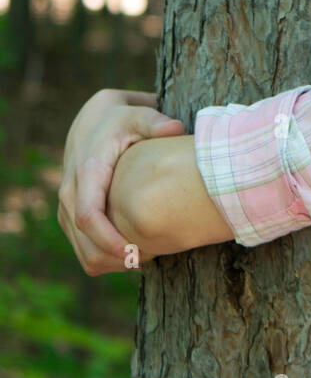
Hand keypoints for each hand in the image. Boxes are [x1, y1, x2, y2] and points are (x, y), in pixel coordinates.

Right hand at [57, 89, 185, 276]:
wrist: (92, 120)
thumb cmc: (121, 119)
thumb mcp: (137, 114)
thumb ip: (155, 121)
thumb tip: (175, 128)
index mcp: (87, 172)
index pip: (89, 217)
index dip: (110, 242)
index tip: (137, 253)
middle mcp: (71, 193)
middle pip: (86, 243)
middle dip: (117, 259)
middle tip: (152, 260)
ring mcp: (67, 208)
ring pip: (83, 253)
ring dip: (113, 263)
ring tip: (147, 258)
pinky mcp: (70, 216)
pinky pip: (84, 250)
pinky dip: (107, 259)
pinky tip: (135, 253)